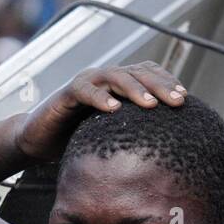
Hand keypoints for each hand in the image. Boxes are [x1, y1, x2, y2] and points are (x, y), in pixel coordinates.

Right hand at [16, 61, 186, 164]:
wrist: (38, 140)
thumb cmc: (75, 139)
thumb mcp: (110, 136)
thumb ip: (132, 133)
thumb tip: (165, 151)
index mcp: (118, 85)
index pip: (147, 73)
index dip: (167, 81)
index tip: (185, 98)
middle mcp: (104, 79)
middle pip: (137, 73)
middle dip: (160, 85)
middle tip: (178, 100)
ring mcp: (86, 84)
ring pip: (115, 77)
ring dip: (134, 89)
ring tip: (150, 105)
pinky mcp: (66, 94)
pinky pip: (85, 90)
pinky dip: (100, 98)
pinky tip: (114, 109)